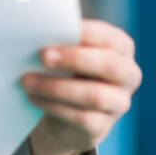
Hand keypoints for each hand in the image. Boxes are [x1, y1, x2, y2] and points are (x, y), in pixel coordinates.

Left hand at [22, 19, 141, 154]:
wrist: (65, 115)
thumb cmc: (65, 71)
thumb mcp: (67, 53)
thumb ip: (61, 42)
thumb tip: (36, 31)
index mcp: (121, 49)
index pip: (110, 38)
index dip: (86, 33)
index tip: (57, 29)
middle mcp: (128, 75)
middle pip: (109, 65)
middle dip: (75, 59)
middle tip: (43, 55)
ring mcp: (119, 103)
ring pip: (95, 95)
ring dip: (56, 87)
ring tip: (27, 80)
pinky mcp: (103, 126)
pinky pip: (82, 118)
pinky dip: (53, 106)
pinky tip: (33, 97)